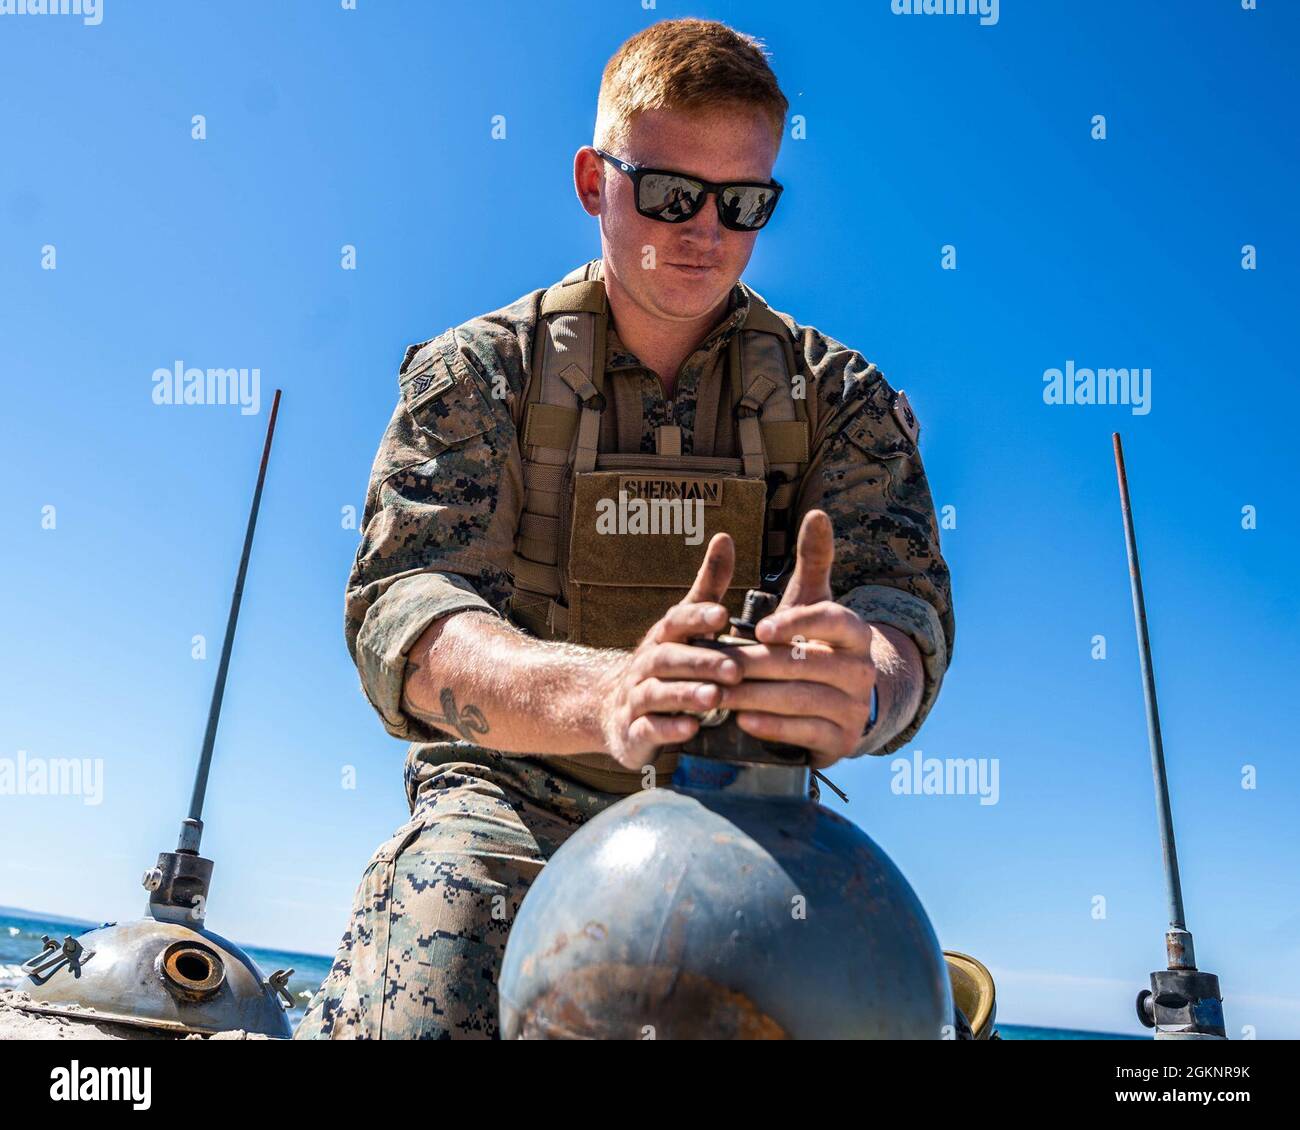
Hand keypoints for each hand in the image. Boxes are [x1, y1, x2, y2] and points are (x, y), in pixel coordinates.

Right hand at [597, 532, 744, 770]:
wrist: (610, 708)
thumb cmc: (664, 662)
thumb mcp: (684, 623)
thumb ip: (707, 586)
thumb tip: (725, 538)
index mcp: (663, 638)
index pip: (676, 622)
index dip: (696, 617)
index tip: (722, 615)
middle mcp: (645, 665)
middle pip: (668, 659)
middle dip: (700, 663)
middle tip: (734, 669)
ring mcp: (636, 699)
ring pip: (657, 694)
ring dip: (685, 695)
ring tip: (715, 698)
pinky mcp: (632, 732)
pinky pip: (647, 730)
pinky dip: (667, 730)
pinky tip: (689, 730)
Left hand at [721, 510, 876, 769]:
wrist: (843, 702)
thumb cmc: (816, 644)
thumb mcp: (815, 602)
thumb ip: (814, 561)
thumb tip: (817, 514)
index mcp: (856, 632)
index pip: (832, 620)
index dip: (796, 623)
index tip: (759, 628)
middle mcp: (862, 669)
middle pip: (806, 664)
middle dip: (757, 664)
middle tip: (718, 665)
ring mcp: (854, 707)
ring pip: (802, 699)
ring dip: (756, 696)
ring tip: (720, 693)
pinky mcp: (842, 741)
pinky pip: (806, 733)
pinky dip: (773, 726)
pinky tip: (743, 719)